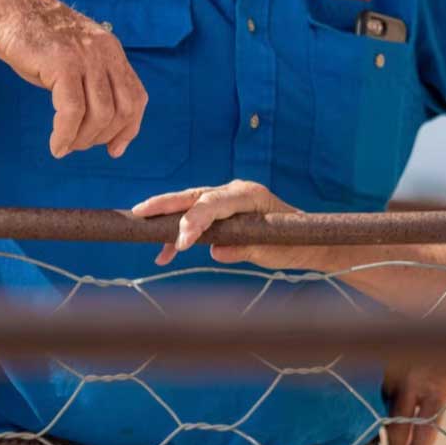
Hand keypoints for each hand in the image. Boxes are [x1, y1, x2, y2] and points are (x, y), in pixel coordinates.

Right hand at [0, 0, 147, 158]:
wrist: (5, 9)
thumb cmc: (35, 41)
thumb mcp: (73, 60)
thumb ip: (91, 84)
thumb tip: (101, 123)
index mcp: (112, 53)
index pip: (137, 97)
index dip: (129, 128)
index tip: (114, 150)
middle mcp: (106, 54)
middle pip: (123, 110)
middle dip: (103, 137)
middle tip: (79, 146)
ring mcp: (86, 58)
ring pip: (100, 113)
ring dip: (84, 139)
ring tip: (66, 146)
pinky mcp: (63, 63)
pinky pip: (72, 110)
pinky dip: (66, 134)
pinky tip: (56, 145)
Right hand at [129, 179, 315, 268]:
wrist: (305, 239)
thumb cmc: (292, 241)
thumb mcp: (271, 249)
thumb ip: (245, 248)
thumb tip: (216, 251)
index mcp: (250, 195)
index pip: (214, 202)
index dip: (194, 220)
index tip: (182, 244)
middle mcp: (236, 192)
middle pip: (195, 195)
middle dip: (166, 204)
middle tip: (140, 212)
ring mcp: (228, 199)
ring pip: (191, 205)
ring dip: (168, 219)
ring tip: (144, 232)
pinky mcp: (223, 211)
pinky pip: (197, 217)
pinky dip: (181, 233)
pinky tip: (165, 253)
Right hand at [382, 362, 445, 444]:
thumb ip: (441, 402)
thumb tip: (425, 423)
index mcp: (438, 390)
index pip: (425, 431)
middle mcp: (414, 383)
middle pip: (399, 427)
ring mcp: (399, 372)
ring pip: (388, 409)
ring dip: (390, 430)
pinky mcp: (391, 362)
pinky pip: (385, 389)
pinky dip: (387, 403)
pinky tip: (389, 416)